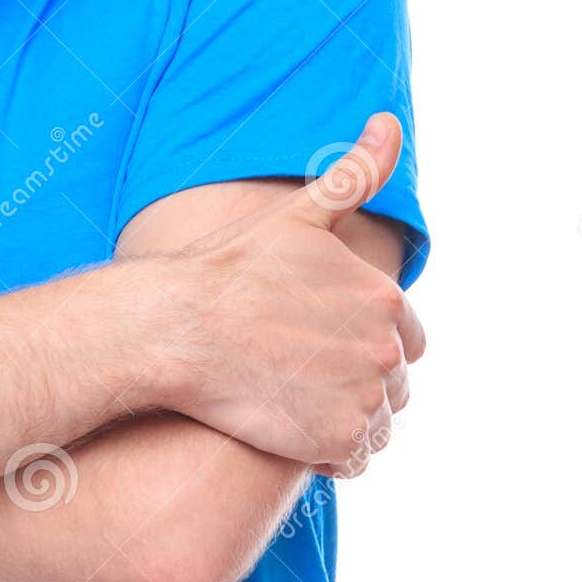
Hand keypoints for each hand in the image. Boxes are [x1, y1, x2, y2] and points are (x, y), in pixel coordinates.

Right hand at [145, 112, 424, 470]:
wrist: (174, 329)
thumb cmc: (227, 270)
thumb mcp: (297, 215)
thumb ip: (355, 174)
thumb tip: (390, 122)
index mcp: (384, 298)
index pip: (407, 336)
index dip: (361, 339)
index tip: (314, 336)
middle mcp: (385, 350)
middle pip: (393, 383)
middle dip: (354, 379)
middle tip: (295, 367)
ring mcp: (362, 398)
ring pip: (375, 423)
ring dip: (342, 416)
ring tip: (288, 395)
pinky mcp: (334, 441)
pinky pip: (354, 459)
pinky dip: (329, 450)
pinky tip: (287, 425)